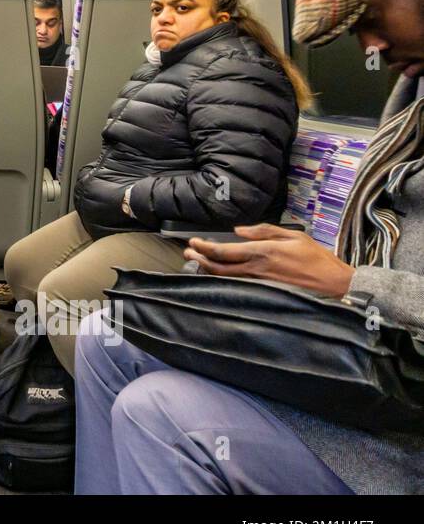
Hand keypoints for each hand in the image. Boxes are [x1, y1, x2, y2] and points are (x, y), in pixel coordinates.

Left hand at [184, 224, 355, 297]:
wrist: (336, 285)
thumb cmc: (317, 259)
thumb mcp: (293, 236)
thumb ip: (264, 231)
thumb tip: (238, 231)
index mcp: (263, 252)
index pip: (224, 251)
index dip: (204, 248)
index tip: (193, 243)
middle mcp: (257, 270)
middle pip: (219, 267)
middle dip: (199, 260)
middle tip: (188, 253)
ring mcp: (260, 284)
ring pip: (226, 278)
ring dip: (209, 270)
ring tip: (197, 262)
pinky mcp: (264, 292)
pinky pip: (238, 286)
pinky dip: (224, 279)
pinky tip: (218, 275)